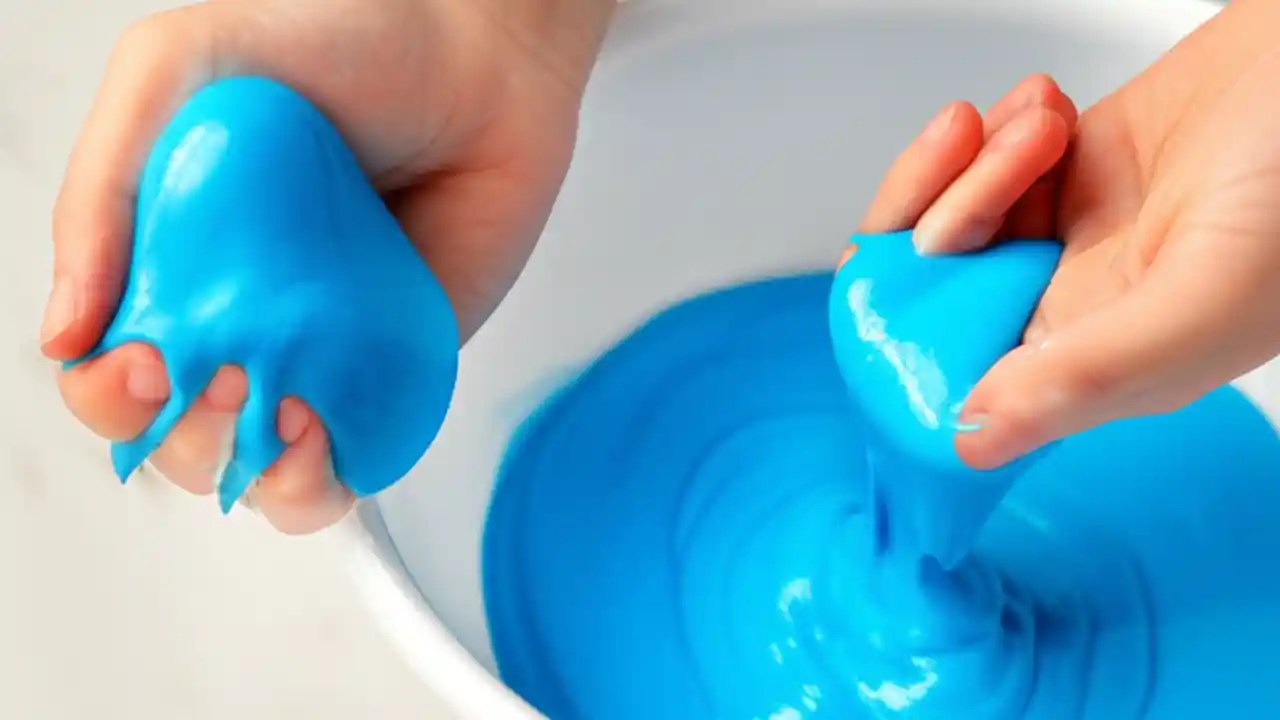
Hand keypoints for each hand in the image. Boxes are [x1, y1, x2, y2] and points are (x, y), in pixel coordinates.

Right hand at [41, 0, 614, 532]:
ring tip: (290, 419)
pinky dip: (323, 483)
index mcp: (167, 260)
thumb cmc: (340, 45)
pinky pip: (347, 465)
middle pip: (171, 436)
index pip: (105, 366)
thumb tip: (63, 334)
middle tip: (233, 375)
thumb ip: (106, 188)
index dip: (109, 392)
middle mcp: (235, 320)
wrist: (480, 59)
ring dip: (250, 475)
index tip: (150, 360)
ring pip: (251, 471)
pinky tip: (327, 438)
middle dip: (181, 435)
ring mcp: (316, 356)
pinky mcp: (392, 376)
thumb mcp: (181, 71)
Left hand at [851, 0, 1279, 469]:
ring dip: (976, 163)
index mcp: (1096, 361)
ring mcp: (1070, 234)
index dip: (906, 336)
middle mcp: (1073, 304)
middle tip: (962, 162)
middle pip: (940, 291)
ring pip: (958, 218)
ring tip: (1042, 125)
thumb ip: (1086, 372)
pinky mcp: (1071, 167)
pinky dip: (999, 130)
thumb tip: (973, 439)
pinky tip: (1049, 109)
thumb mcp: (1201, 300)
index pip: (961, 372)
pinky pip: (988, 161)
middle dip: (934, 217)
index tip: (877, 285)